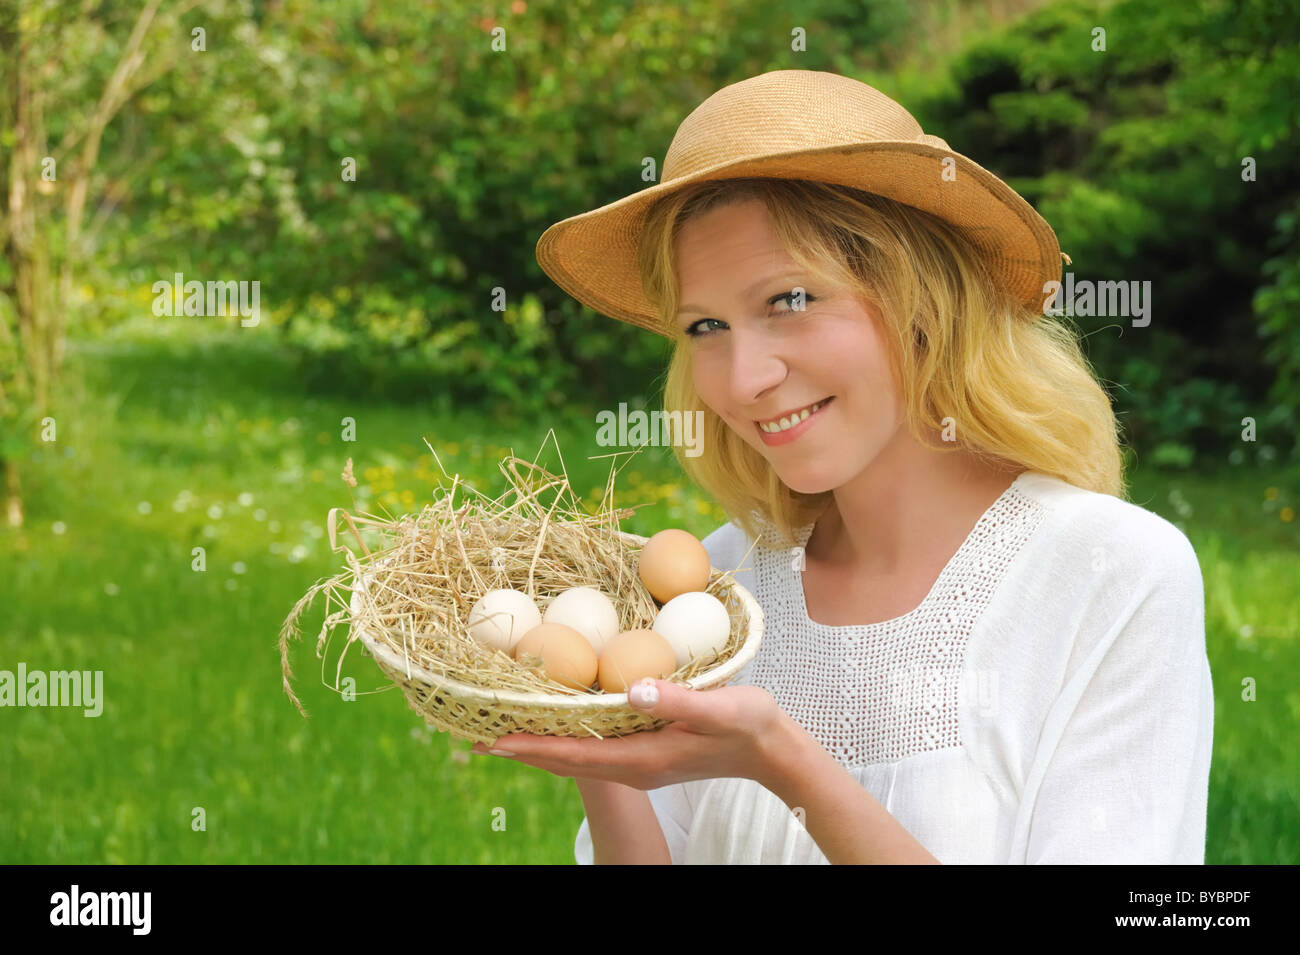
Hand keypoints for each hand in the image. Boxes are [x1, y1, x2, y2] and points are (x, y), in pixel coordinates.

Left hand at [469, 677, 784, 790]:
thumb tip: (630, 690)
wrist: (772, 751)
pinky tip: (557, 719)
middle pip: (565, 760)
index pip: (573, 754)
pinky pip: (593, 749)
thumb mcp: (717, 708)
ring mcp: (639, 763)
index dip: (531, 746)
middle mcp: (634, 766)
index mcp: (642, 758)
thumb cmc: (748, 726)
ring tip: (504, 729)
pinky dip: (565, 736)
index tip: (493, 738)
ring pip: (576, 756)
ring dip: (539, 744)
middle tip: (478, 734)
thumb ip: (675, 699)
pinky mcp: (647, 752)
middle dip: (522, 748)